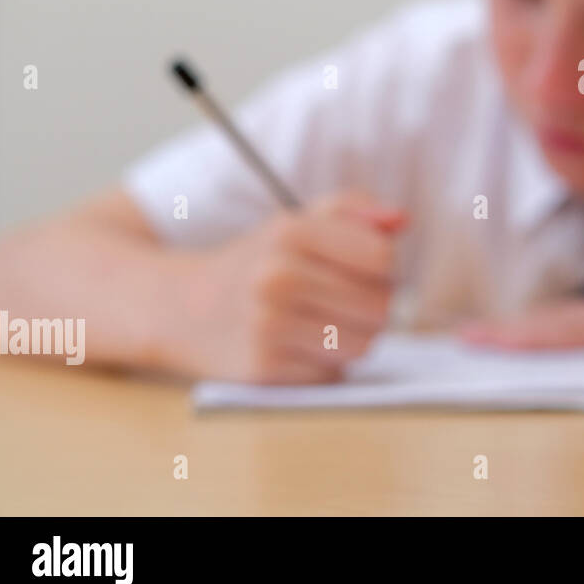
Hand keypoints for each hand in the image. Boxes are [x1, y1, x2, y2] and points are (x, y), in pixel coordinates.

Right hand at [167, 190, 406, 382]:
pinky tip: (297, 346)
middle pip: (380, 307)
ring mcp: (266, 326)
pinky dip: (325, 364)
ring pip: (362, 345)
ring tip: (322, 322)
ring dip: (354, 338)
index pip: (382, 258)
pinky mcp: (263, 369)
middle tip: (343, 300)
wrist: (182, 309)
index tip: (362, 268)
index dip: (383, 266)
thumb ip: (355, 210)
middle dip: (373, 306)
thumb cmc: (260, 262)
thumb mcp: (299, 221)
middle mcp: (275, 277)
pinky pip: (333, 374)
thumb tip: (402, 221)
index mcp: (290, 232)